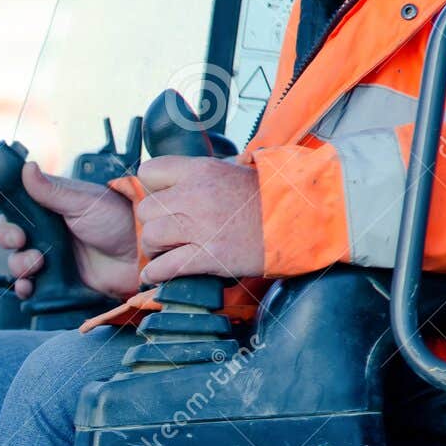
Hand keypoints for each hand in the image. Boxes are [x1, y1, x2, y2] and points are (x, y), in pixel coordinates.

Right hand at [0, 161, 139, 299]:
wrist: (143, 255)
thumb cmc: (121, 220)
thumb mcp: (84, 201)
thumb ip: (51, 190)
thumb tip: (26, 168)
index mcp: (50, 201)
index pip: (13, 193)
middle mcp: (47, 227)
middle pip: (7, 230)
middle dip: (6, 236)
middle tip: (20, 239)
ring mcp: (51, 253)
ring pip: (16, 258)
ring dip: (18, 262)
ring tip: (35, 263)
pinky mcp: (57, 278)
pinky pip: (29, 284)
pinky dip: (24, 286)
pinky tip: (29, 285)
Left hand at [136, 157, 263, 285]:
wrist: (298, 219)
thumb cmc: (265, 196)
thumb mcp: (232, 169)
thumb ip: (201, 175)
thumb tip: (177, 179)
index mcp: (200, 170)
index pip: (149, 172)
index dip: (151, 188)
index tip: (162, 200)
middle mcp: (195, 196)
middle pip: (146, 209)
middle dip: (152, 223)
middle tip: (165, 233)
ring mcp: (201, 227)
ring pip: (151, 238)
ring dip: (154, 250)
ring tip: (164, 253)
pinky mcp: (208, 256)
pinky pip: (164, 267)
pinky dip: (156, 274)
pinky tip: (156, 275)